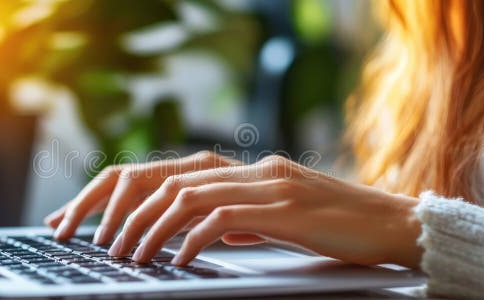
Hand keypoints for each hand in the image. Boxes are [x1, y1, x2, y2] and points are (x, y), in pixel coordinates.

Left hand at [45, 152, 423, 267]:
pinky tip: (179, 261)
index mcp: (246, 170)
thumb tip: (205, 233)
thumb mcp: (279, 221)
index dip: (123, 192)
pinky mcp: (284, 208)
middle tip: (96, 240)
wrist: (393, 226)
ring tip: (129, 254)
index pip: (169, 173)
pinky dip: (192, 239)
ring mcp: (267, 185)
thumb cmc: (338, 227)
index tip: (90, 217)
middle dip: (121, 208)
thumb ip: (241, 219)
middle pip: (166, 178)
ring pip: (186, 196)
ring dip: (150, 227)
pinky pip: (222, 218)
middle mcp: (251, 169)